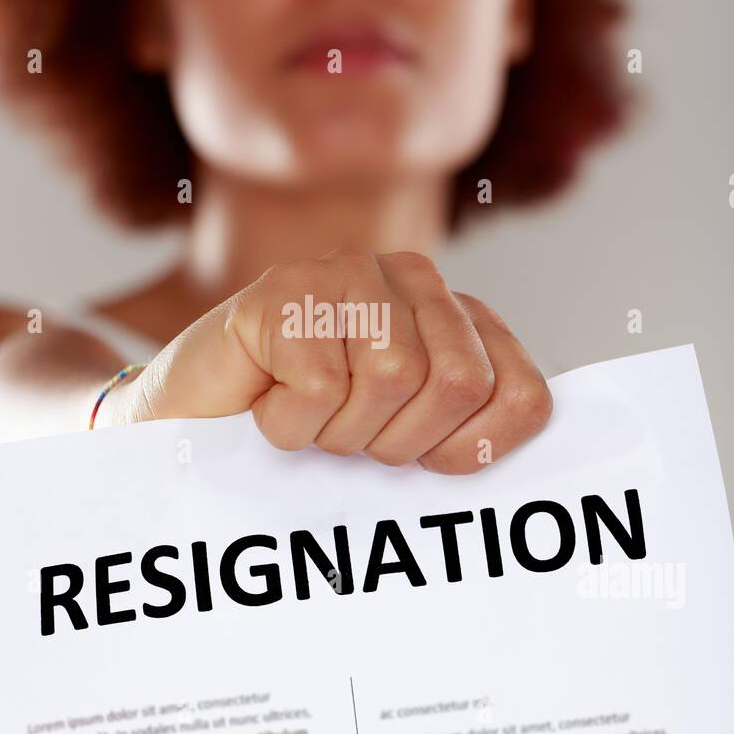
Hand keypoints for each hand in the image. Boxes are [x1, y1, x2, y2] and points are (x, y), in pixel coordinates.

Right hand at [122, 249, 551, 474]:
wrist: (188, 428)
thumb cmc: (304, 438)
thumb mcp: (406, 439)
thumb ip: (472, 430)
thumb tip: (544, 446)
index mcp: (457, 317)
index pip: (522, 394)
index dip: (468, 450)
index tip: (417, 458)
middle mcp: (413, 279)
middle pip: (458, 381)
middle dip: (398, 439)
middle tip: (347, 434)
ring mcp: (346, 275)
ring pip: (392, 379)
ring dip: (339, 430)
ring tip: (306, 413)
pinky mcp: (283, 291)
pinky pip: (322, 388)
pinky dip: (288, 424)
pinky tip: (267, 401)